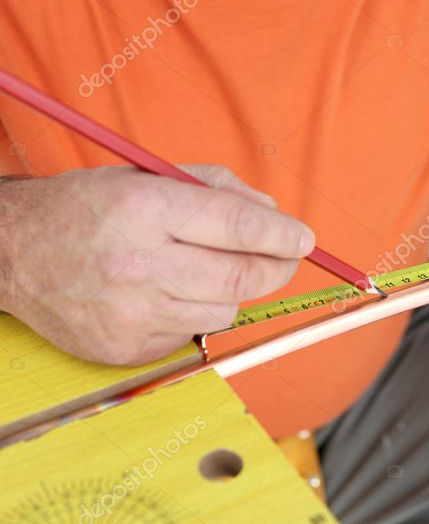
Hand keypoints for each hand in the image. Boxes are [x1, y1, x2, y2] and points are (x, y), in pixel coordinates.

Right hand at [0, 164, 315, 364]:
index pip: (237, 226)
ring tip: (206, 270)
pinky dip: (194, 313)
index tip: (304, 239)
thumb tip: (273, 215)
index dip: (281, 235)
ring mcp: (132, 312)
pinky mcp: (127, 348)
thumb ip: (214, 187)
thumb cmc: (84, 209)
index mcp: (145, 208)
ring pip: (224, 311)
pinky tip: (167, 293)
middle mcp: (139, 263)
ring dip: (233, 291)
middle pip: (241, 278)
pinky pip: (190, 333)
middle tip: (285, 259)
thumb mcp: (144, 176)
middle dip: (277, 268)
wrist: (12, 252)